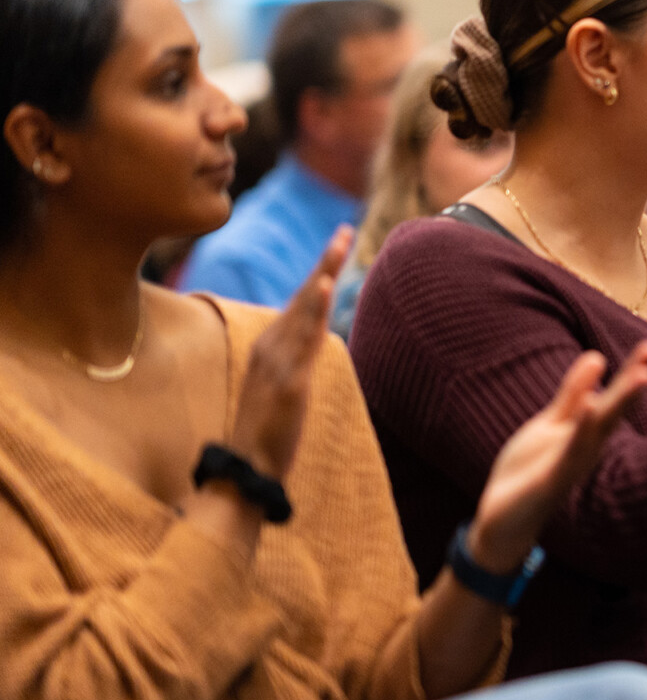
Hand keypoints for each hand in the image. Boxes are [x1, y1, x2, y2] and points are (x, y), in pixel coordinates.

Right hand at [228, 225, 350, 479]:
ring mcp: (278, 363)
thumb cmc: (265, 432)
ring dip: (322, 275)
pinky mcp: (288, 383)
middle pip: (303, 296)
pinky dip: (313, 311)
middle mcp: (270, 347)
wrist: (246, 470)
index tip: (339, 241)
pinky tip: (325, 286)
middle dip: (326, 262)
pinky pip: (304, 341)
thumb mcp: (281, 387)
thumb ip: (294, 360)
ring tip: (340, 243)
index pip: (300, 302)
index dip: (320, 273)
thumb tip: (312, 340)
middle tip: (346, 229)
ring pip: (304, 311)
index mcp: (270, 347)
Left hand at [468, 340, 646, 574]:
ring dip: (619, 403)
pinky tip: (592, 406)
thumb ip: (573, 393)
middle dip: (632, 383)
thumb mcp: (552, 424)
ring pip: (599, 429)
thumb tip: (597, 356)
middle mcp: (588, 447)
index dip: (632, 371)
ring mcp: (572, 463)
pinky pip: (570, 451)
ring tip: (640, 376)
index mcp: (588, 431)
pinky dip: (583, 429)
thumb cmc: (530, 470)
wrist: (503, 518)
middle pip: (614, 410)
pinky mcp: (552, 480)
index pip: (614, 396)